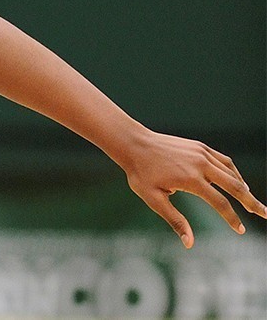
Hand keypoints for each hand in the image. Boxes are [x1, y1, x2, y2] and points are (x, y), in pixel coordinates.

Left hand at [120, 130, 266, 247]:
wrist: (133, 144)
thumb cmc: (140, 173)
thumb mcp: (153, 199)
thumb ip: (174, 220)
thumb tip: (189, 244)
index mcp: (191, 179)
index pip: (220, 203)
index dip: (232, 218)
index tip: (240, 230)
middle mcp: (201, 165)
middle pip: (235, 186)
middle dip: (251, 202)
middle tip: (265, 214)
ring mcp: (202, 153)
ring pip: (231, 172)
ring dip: (243, 187)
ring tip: (251, 201)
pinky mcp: (200, 146)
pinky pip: (223, 160)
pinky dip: (233, 171)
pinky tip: (236, 181)